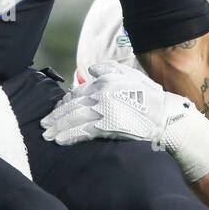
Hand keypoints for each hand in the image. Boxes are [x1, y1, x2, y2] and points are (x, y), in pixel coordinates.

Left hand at [41, 61, 196, 147]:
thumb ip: (109, 69)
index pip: (78, 92)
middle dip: (56, 116)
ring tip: (48, 134)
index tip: (57, 110)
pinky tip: (60, 140)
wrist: (164, 116)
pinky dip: (69, 136)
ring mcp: (102, 111)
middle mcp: (100, 95)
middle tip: (44, 124)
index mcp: (104, 82)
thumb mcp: (130, 75)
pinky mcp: (105, 127)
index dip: (65, 102)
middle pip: (72, 106)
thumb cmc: (149, 96)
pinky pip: (82, 132)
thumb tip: (91, 69)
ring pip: (73, 119)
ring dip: (58, 127)